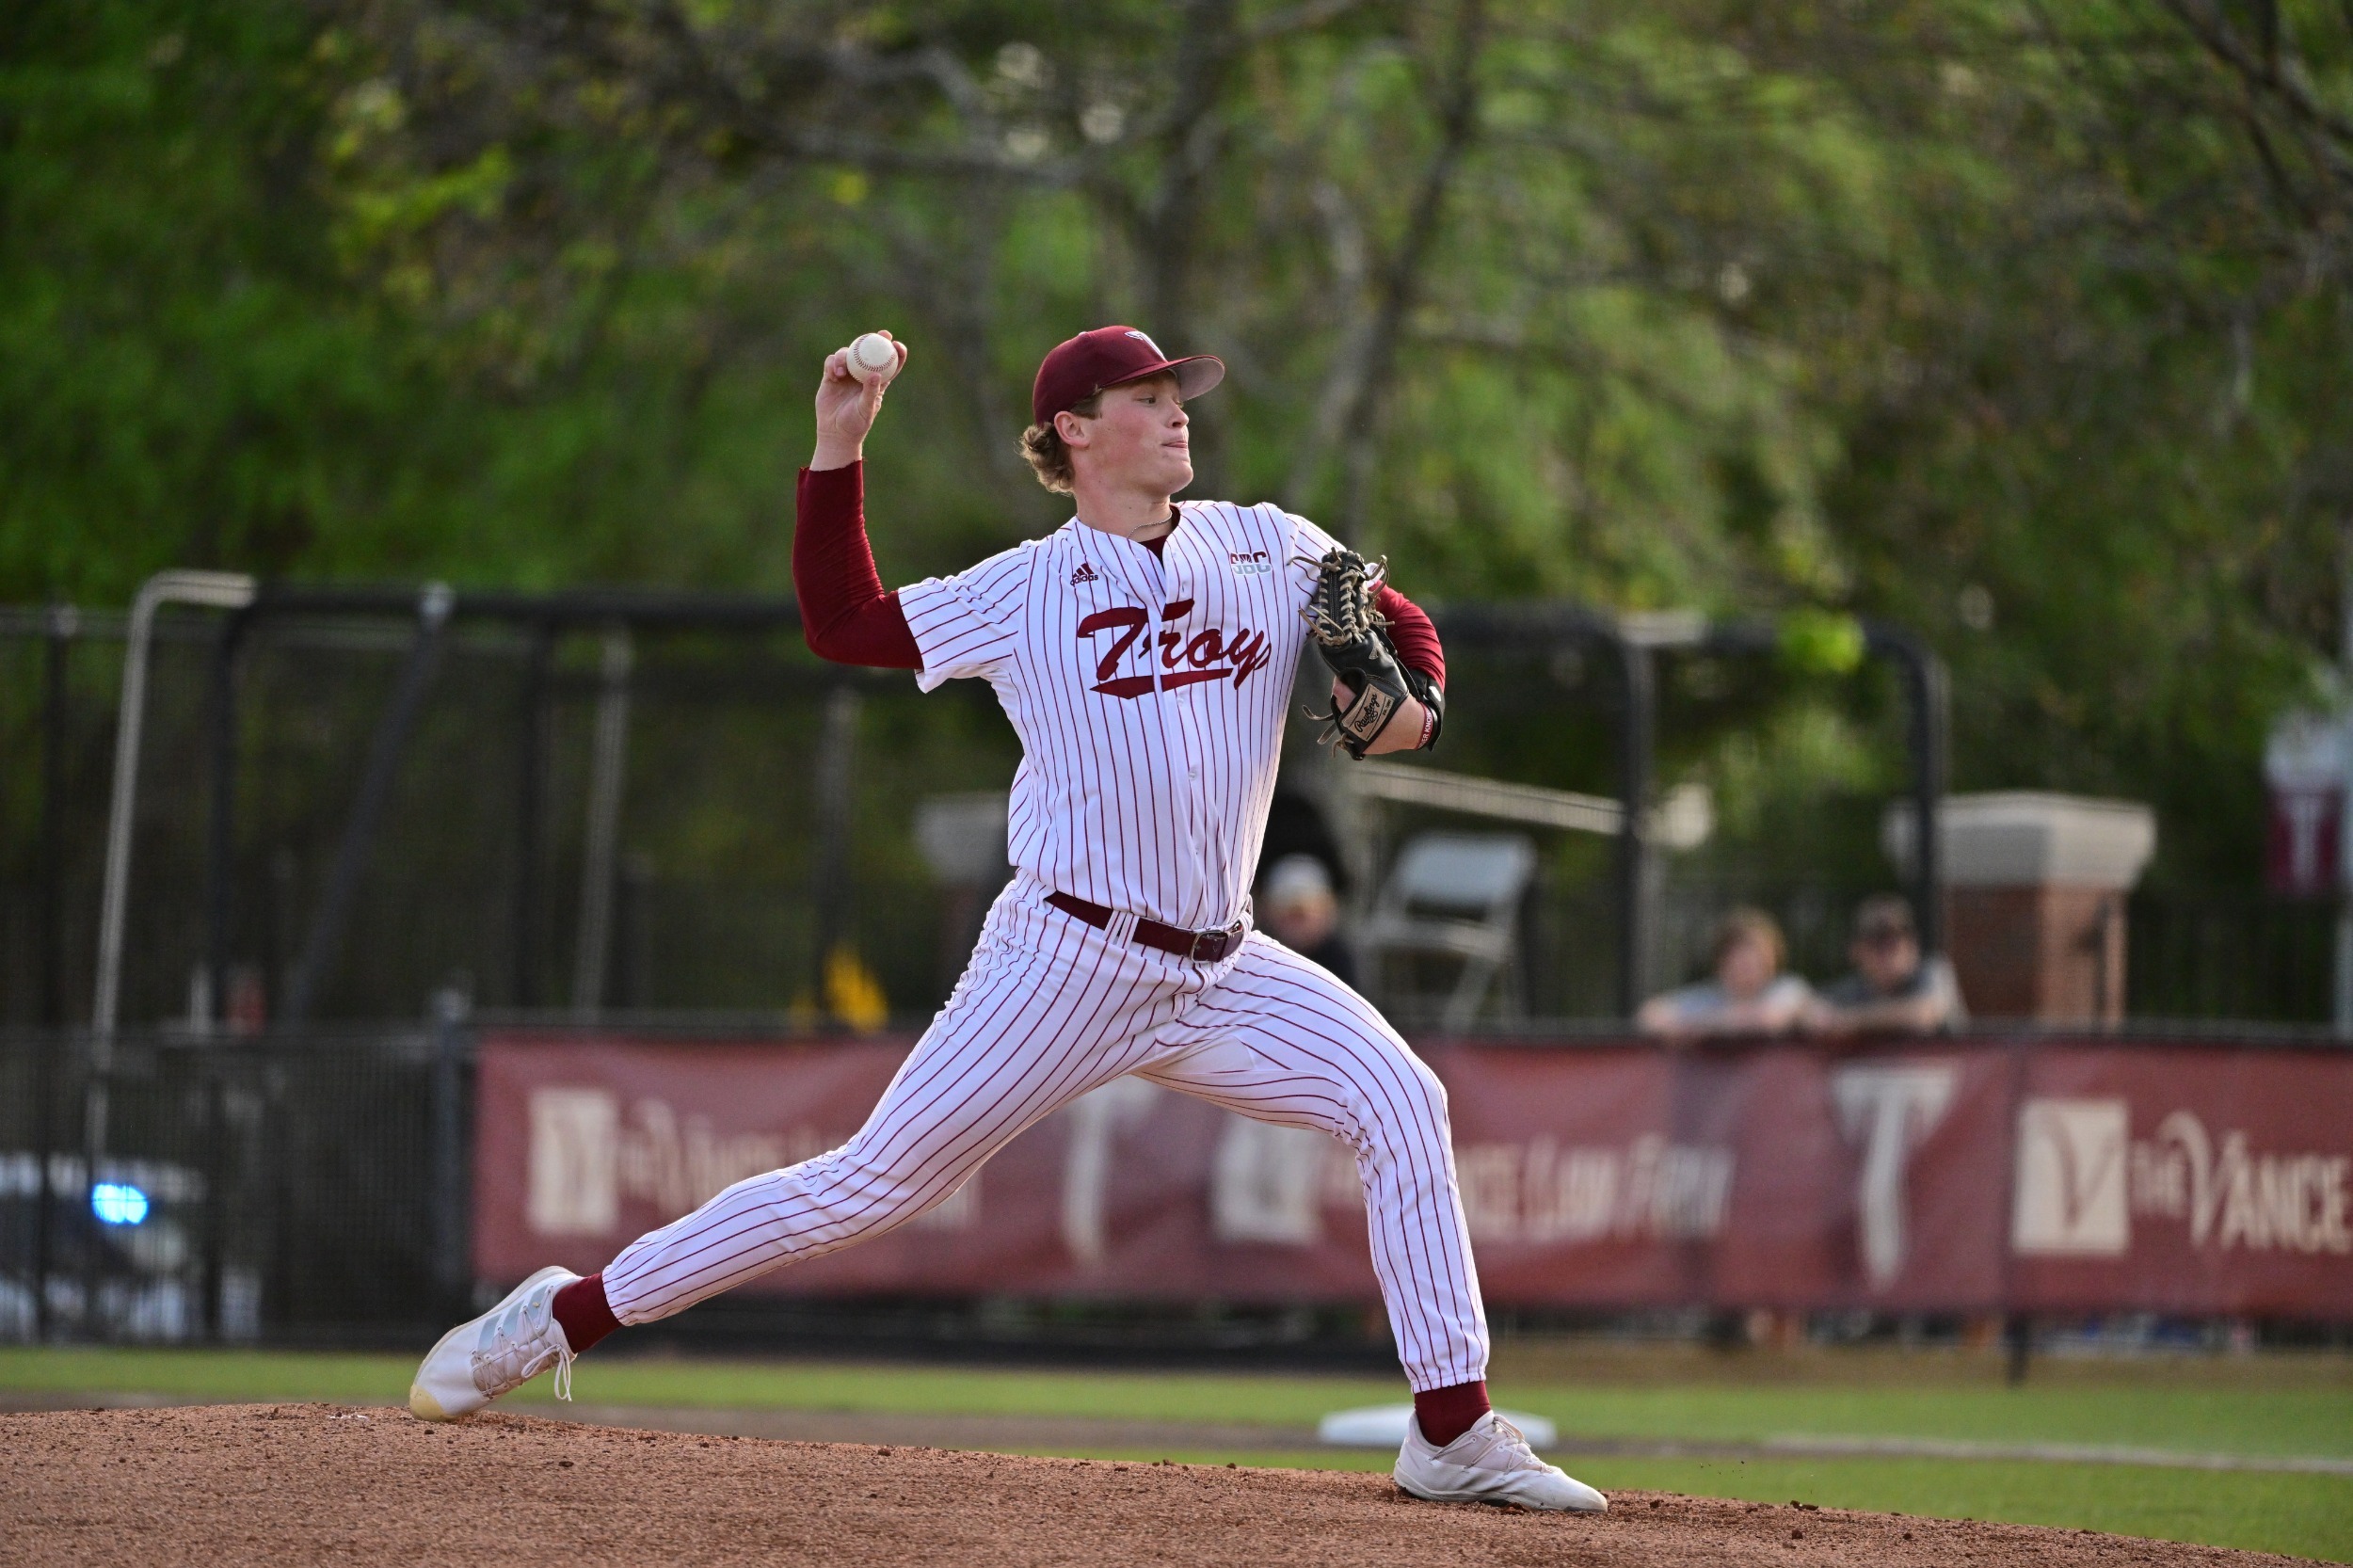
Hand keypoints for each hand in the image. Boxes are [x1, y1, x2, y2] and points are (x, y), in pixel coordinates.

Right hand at [811, 332, 907, 469]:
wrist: (835, 433)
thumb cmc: (856, 424)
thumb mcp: (866, 409)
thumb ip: (871, 391)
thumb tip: (876, 374)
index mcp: (877, 383)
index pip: (890, 364)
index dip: (896, 352)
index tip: (897, 345)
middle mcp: (862, 375)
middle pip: (870, 352)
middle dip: (876, 339)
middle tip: (880, 334)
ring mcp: (846, 374)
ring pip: (848, 354)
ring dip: (846, 356)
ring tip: (842, 371)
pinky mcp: (831, 377)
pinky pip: (832, 362)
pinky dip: (833, 364)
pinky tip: (834, 373)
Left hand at [1332, 677, 1427, 755]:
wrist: (1417, 729)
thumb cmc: (1404, 706)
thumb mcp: (1387, 689)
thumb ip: (1369, 685)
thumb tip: (1356, 677)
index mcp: (1362, 706)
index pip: (1340, 692)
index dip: (1339, 684)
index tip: (1340, 679)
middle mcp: (1357, 723)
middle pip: (1341, 707)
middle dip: (1343, 698)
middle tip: (1349, 691)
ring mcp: (1359, 737)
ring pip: (1344, 721)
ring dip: (1347, 712)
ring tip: (1356, 706)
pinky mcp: (1363, 746)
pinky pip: (1352, 734)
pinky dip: (1355, 726)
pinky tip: (1362, 720)